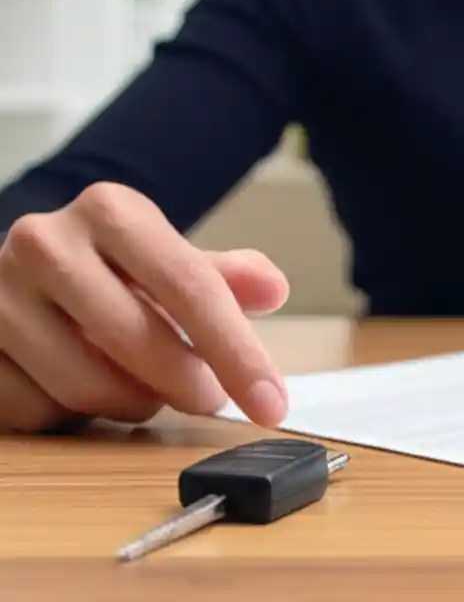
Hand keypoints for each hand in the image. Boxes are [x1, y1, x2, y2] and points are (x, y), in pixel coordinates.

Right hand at [0, 182, 289, 432]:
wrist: (17, 280)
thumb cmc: (110, 276)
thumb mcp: (167, 264)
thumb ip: (221, 276)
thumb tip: (273, 287)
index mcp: (110, 210)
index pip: (190, 286)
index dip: (238, 353)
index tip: (272, 404)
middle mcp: (45, 241)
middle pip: (140, 340)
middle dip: (189, 385)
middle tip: (207, 398)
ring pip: (87, 386)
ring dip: (130, 403)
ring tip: (138, 386)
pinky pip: (35, 411)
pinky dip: (70, 417)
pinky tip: (75, 388)